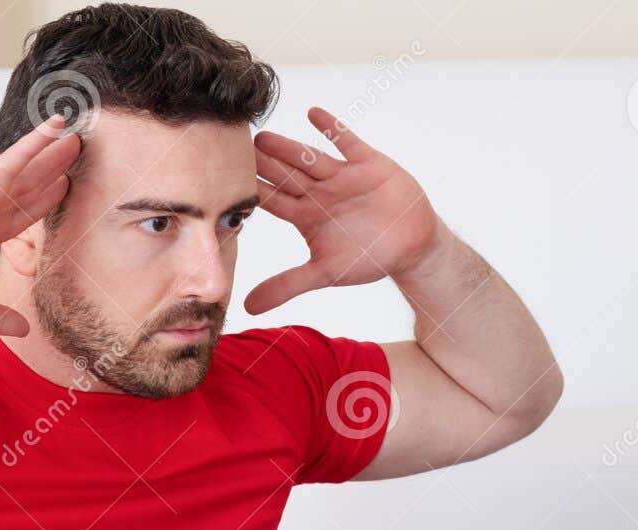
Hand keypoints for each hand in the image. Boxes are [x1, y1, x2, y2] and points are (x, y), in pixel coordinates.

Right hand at [0, 113, 80, 333]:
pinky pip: (16, 158)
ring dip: (48, 150)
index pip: (18, 215)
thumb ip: (1, 318)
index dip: (41, 202)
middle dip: (49, 171)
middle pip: (25, 186)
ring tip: (72, 134)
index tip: (60, 189)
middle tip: (72, 154)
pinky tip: (54, 126)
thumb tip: (25, 330)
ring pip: (24, 167)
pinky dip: (37, 141)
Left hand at [246, 106, 440, 314]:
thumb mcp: (324, 275)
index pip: (273, 202)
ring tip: (263, 138)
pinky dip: (333, 129)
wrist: (411, 245)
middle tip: (234, 152)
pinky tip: (313, 114)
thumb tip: (247, 307)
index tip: (225, 185)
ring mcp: (341, 176)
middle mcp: (319, 193)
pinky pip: (348, 142)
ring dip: (288, 149)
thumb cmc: (368, 258)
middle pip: (286, 176)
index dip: (252, 193)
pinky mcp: (367, 164)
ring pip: (310, 159)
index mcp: (306, 216)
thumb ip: (286, 286)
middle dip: (263, 166)